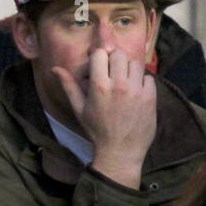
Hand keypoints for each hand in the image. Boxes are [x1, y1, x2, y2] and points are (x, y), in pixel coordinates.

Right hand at [53, 48, 156, 188]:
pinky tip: (136, 93)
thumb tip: (55, 68)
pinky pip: (148, 77)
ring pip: (135, 63)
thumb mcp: (79, 109)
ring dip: (129, 70)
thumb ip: (69, 86)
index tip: (100, 68)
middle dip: (114, 61)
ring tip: (125, 84)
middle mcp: (118, 85)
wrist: (120, 151)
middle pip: (119, 54)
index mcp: (99, 86)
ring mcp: (136, 91)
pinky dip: (143, 82)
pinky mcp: (150, 98)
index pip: (100, 53)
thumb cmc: (97, 130)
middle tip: (113, 74)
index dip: (99, 58)